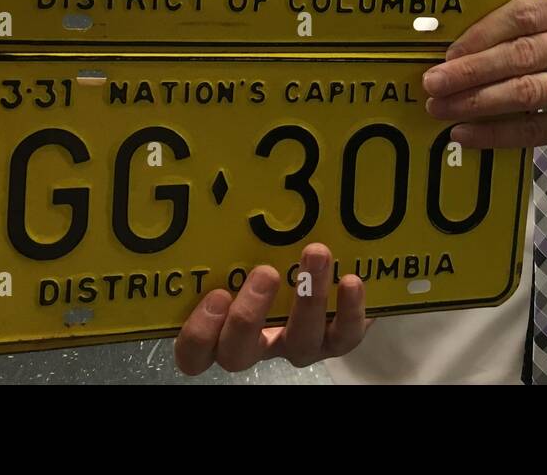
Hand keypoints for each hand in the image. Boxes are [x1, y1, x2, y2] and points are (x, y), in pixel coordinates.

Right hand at [174, 243, 372, 374]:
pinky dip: (349, 311)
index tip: (217, 294)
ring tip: (316, 254)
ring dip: (308, 300)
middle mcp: (259, 344)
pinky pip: (343, 337)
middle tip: (265, 273)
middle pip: (239, 354)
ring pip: (298, 344)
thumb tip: (221, 191)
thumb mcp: (248, 249)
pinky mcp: (337, 340)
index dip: (200, 333)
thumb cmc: (273, 256)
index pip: (195, 352)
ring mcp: (298, 345)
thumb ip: (232, 237)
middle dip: (249, 317)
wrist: (332, 273)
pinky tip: (351, 280)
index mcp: (225, 328)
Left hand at [423, 0, 546, 179]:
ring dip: (476, 101)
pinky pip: (537, 128)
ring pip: (527, 90)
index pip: (529, 11)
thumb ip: (540, 33)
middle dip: (470, 69)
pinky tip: (468, 134)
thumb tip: (462, 47)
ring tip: (442, 108)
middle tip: (432, 82)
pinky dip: (497, 132)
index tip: (448, 51)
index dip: (483, 31)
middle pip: (524, 51)